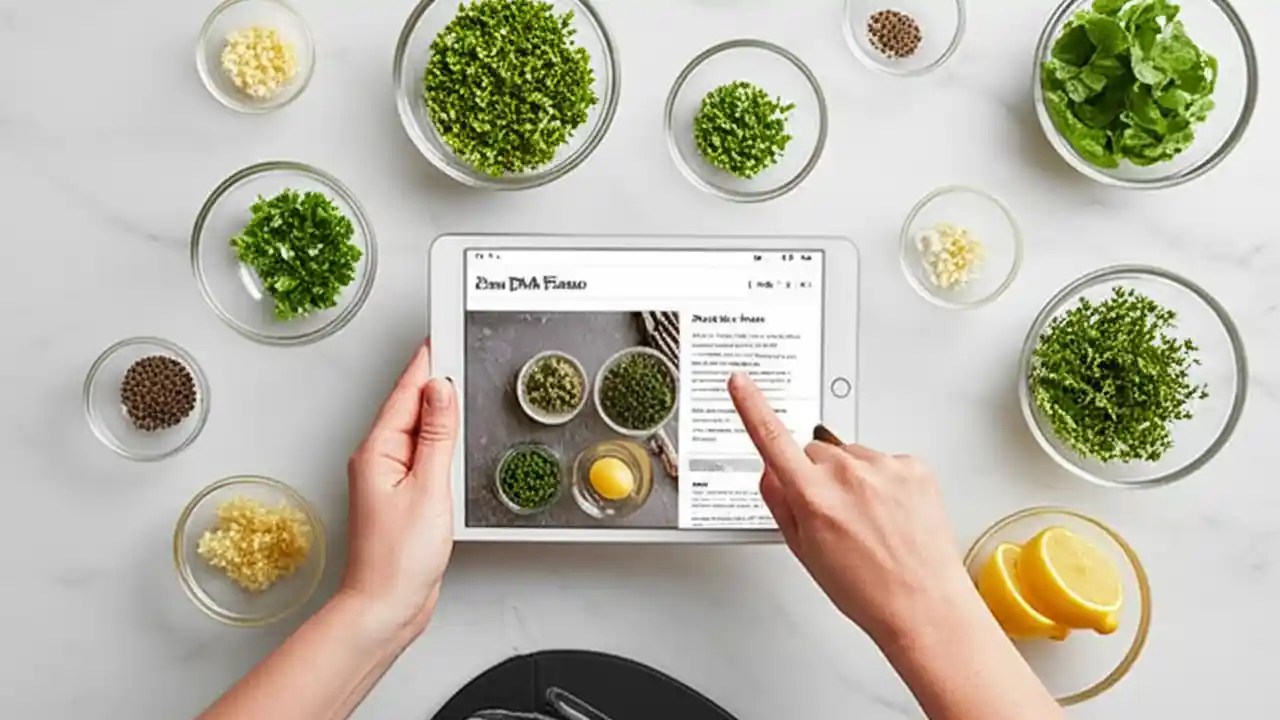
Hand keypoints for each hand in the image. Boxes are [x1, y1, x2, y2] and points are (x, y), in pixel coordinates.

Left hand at [341, 341, 457, 642]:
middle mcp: (377, 459)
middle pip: (408, 405)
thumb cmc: (398, 560)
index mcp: (378, 451)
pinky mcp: (401, 496)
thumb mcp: (427, 488)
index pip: (407, 392)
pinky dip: (438, 438)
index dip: (427, 362)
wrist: (385, 608)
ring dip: (436, 406)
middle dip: (432, 376)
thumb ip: (436, 436)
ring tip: (458, 381)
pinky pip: (420, 453)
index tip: (443, 335)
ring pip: (415, 429)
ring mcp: (387, 478)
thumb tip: (440, 390)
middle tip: (456, 346)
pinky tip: (452, 436)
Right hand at [728, 372, 971, 647]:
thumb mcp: (805, 551)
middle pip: (814, 451)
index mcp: (814, 495)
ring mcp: (884, 467)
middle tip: (834, 516)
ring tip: (870, 522)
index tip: (740, 382)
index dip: (751, 406)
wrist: (924, 604)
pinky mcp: (914, 466)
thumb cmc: (867, 589)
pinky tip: (891, 514)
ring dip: (853, 480)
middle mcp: (848, 473)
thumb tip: (770, 472)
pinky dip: (885, 482)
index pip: (772, 439)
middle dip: (816, 474)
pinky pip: (885, 462)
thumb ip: (780, 503)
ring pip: (851, 457)